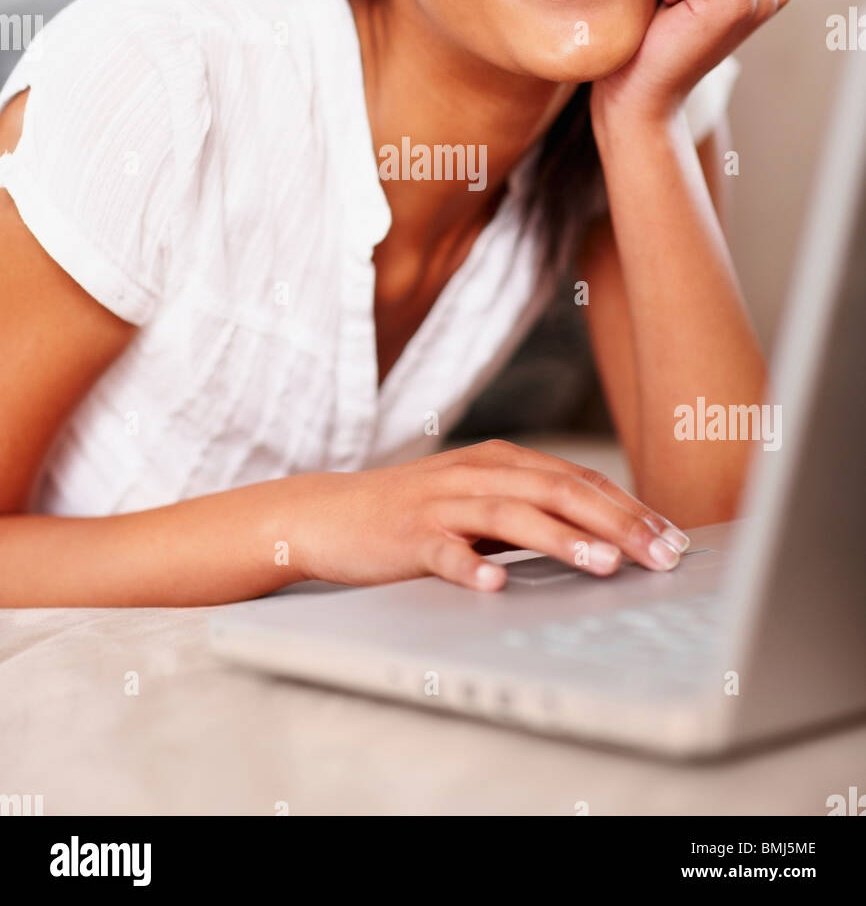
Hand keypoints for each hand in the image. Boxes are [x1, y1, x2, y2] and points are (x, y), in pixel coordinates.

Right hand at [284, 438, 690, 590]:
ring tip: (604, 563)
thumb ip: (532, 511)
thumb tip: (607, 538)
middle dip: (617, 522)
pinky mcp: (407, 537)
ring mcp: (441, 504)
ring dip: (560, 539)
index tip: (674, 539)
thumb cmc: (414, 514)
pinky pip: (444, 552)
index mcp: (501, 462)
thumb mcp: (479, 502)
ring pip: (510, 515)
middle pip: (558, 491)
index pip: (579, 481)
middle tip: (662, 554)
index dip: (630, 507)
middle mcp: (477, 474)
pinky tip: (496, 586)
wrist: (327, 514)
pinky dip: (471, 568)